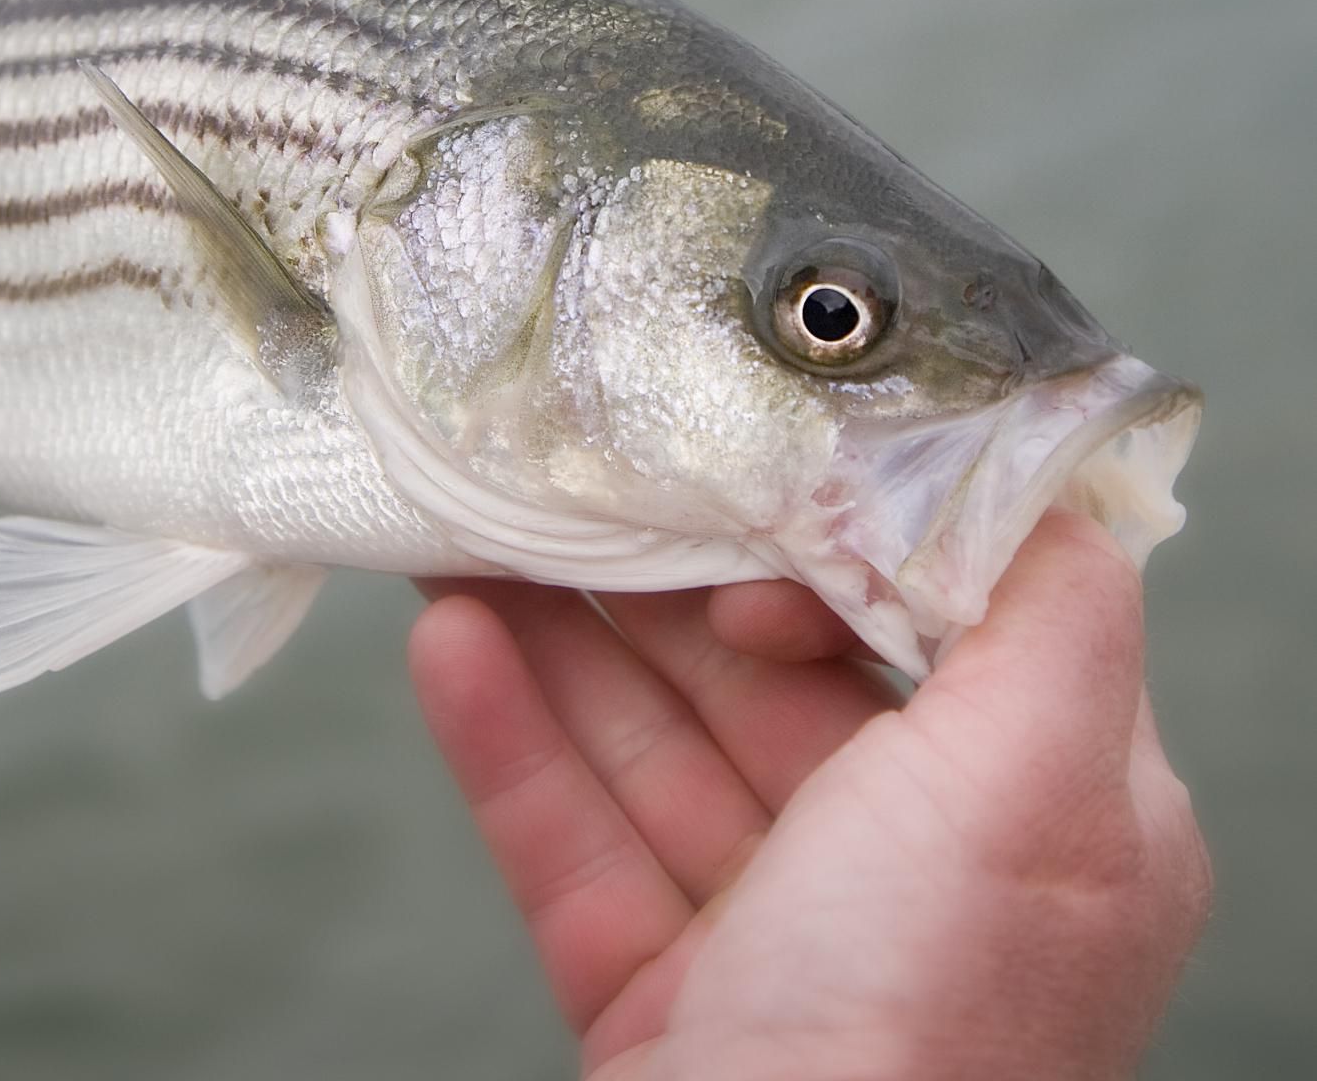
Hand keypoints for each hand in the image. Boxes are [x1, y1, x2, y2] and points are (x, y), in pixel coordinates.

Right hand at [413, 514, 1210, 1079]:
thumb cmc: (919, 1028)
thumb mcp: (1034, 786)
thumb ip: (1049, 609)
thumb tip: (1018, 473)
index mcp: (1037, 820)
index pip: (929, 631)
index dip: (830, 550)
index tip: (740, 515)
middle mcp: (915, 879)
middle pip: (767, 684)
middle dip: (653, 577)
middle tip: (557, 476)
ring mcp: (778, 944)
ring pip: (653, 752)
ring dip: (557, 639)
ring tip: (465, 534)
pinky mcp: (658, 996)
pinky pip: (574, 844)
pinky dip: (510, 745)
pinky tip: (449, 650)